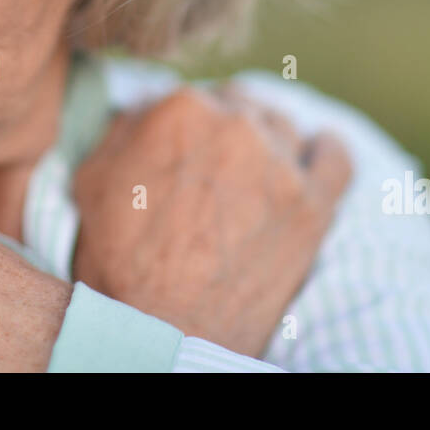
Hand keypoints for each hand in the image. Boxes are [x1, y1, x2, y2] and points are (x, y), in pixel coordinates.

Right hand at [71, 84, 352, 356]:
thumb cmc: (118, 263)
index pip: (194, 97)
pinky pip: (337, 157)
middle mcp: (234, 124)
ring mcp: (280, 163)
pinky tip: (317, 155)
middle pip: (241, 105)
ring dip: (271, 144)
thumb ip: (123, 127)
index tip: (187, 153)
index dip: (189, 126)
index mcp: (179, 109)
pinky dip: (327, 152)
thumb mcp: (91, 181)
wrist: (162, 333)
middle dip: (228, 130)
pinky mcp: (313, 204)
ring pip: (284, 127)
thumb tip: (145, 105)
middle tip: (217, 170)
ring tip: (256, 176)